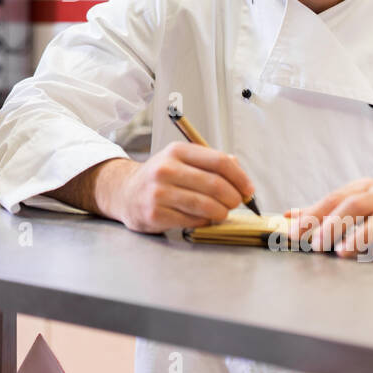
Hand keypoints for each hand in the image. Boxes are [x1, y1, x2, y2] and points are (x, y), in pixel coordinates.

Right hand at [98, 142, 255, 233]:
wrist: (125, 192)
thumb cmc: (159, 178)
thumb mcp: (181, 160)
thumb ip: (209, 162)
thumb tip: (239, 171)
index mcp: (177, 151)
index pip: (220, 161)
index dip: (240, 177)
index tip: (248, 189)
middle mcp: (166, 169)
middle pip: (215, 185)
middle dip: (233, 198)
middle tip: (235, 203)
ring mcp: (159, 192)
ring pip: (206, 205)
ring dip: (221, 212)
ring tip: (221, 212)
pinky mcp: (155, 213)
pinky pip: (193, 220)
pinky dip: (204, 221)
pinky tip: (202, 217)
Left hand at [283, 177, 372, 259]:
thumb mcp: (362, 198)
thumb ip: (327, 209)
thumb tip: (290, 216)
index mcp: (366, 188)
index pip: (336, 198)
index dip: (314, 214)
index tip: (294, 231)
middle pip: (356, 205)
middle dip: (333, 224)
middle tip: (316, 244)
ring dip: (361, 235)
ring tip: (342, 251)